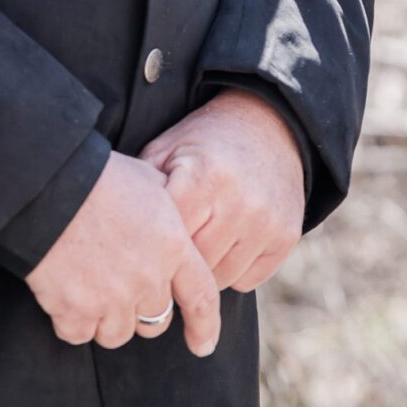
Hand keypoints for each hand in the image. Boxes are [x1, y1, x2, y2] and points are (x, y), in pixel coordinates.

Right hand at [24, 149, 220, 356]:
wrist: (48, 186)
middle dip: (141, 312)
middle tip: (119, 289)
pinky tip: (62, 296)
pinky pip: (78, 334)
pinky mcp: (75, 311)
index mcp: (172, 247)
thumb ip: (167, 207)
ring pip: (118, 333)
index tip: (203, 346)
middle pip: (155, 320)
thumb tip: (172, 214)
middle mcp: (148, 280)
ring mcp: (112, 299)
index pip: (202, 297)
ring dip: (105, 319)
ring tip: (87, 288)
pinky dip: (70, 321)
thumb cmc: (98, 175)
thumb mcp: (147, 179)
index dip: (205, 327)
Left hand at [139, 89, 304, 293]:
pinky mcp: (286, 238)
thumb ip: (145, 189)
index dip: (153, 246)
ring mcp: (266, 223)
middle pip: (195, 265)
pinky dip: (233, 270)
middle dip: (177, 263)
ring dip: (204, 270)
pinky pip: (247, 280)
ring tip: (198, 242)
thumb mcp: (167, 149)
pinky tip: (226, 244)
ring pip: (221, 279)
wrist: (268, 126)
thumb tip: (121, 234)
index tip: (142, 246)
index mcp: (203, 178)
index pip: (169, 238)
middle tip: (165, 252)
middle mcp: (239, 204)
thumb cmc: (205, 142)